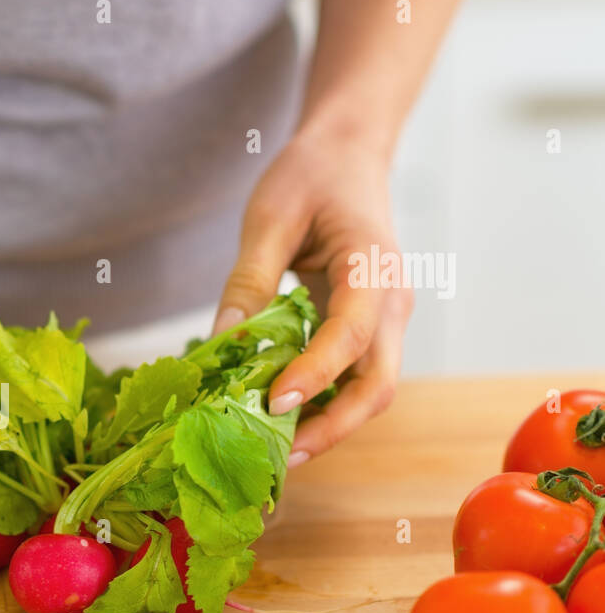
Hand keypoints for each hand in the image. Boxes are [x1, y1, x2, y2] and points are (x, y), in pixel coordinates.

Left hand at [212, 126, 413, 465]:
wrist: (350, 154)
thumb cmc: (311, 175)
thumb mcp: (269, 217)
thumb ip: (249, 280)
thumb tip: (221, 343)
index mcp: (372, 268)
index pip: (351, 334)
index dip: (315, 375)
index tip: (274, 403)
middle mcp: (391, 303)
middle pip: (377, 384)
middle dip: (333, 427)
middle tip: (279, 457)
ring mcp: (384, 322)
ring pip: (368, 392)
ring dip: (326, 425)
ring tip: (271, 451)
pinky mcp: (366, 332)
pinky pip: (350, 380)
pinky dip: (321, 407)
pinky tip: (277, 421)